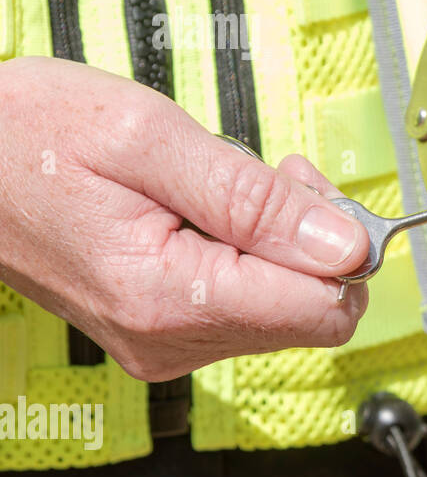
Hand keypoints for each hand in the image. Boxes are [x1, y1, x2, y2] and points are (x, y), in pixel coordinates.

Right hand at [0, 57, 369, 380]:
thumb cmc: (28, 134)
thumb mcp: (148, 137)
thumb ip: (256, 198)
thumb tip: (344, 245)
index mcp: (170, 299)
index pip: (322, 311)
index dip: (342, 248)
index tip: (312, 190)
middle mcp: (169, 340)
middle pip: (309, 314)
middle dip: (312, 240)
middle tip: (272, 173)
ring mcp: (161, 341)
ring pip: (281, 309)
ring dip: (279, 243)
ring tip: (227, 185)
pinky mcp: (157, 329)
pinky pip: (243, 304)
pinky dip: (249, 254)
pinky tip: (211, 210)